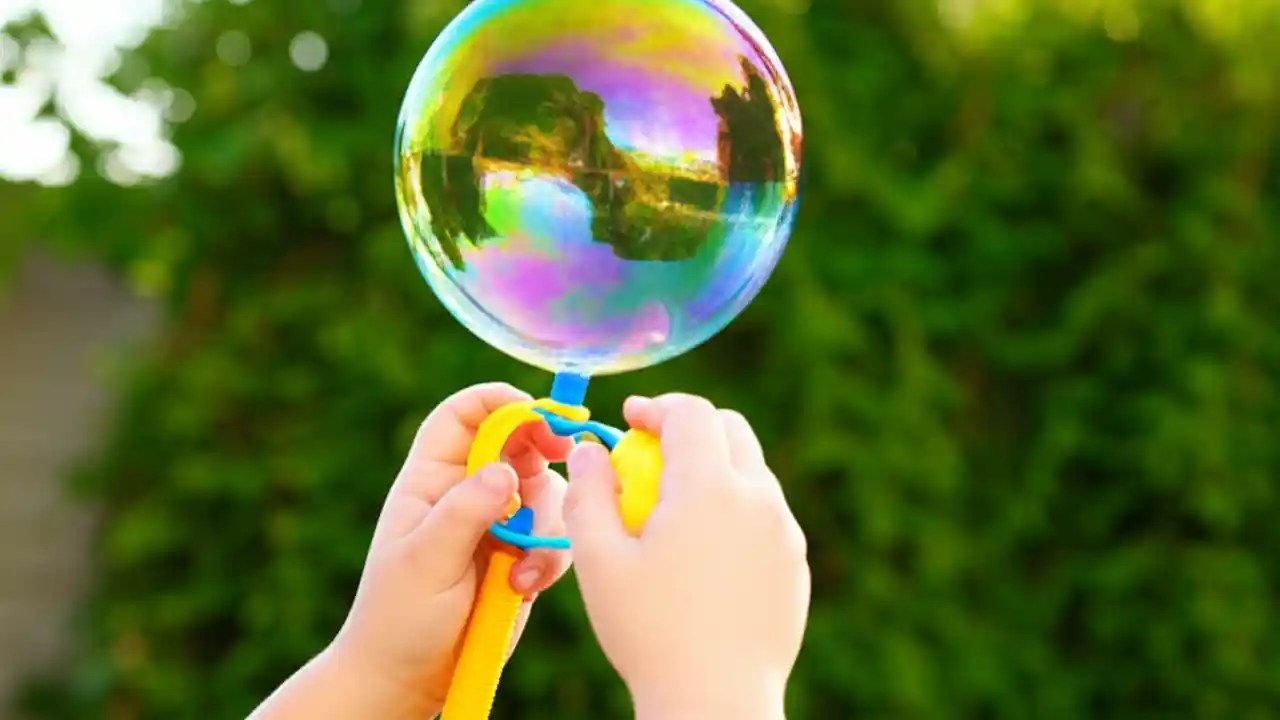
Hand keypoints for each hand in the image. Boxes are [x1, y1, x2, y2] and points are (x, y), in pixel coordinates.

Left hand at [254, 383, 573, 718]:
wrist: (408, 679)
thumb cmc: (399, 617)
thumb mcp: (425, 561)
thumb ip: (465, 512)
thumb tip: (506, 470)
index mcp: (431, 479)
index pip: (463, 416)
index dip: (500, 401)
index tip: (537, 411)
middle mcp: (466, 493)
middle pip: (517, 442)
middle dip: (543, 447)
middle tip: (565, 452)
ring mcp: (497, 525)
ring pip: (545, 491)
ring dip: (547, 518)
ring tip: (523, 560)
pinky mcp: (522, 557)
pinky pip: (555, 538)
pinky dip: (551, 557)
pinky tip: (524, 586)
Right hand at [564, 394, 809, 719]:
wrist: (716, 703)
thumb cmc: (648, 633)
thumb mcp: (598, 561)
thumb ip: (590, 492)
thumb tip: (591, 447)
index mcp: (709, 487)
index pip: (691, 413)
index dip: (656, 407)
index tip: (629, 420)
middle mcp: (758, 498)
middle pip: (731, 429)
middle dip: (690, 428)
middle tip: (650, 455)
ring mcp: (784, 531)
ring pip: (752, 472)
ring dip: (715, 469)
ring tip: (673, 509)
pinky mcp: (795, 563)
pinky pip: (766, 515)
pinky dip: (735, 510)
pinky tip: (703, 553)